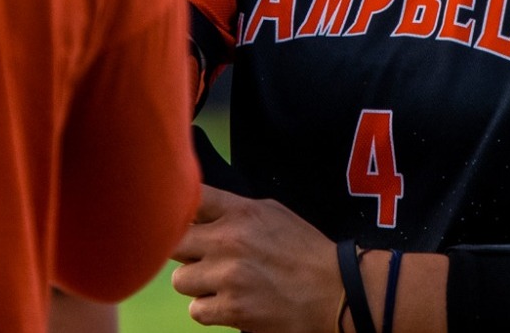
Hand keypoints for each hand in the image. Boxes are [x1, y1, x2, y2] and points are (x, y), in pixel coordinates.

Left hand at [171, 185, 340, 331]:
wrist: (335, 291)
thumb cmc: (304, 250)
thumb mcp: (272, 212)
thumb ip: (233, 209)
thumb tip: (196, 209)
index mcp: (240, 211)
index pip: (190, 198)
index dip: (177, 208)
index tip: (177, 217)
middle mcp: (229, 240)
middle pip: (173, 241)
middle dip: (184, 251)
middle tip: (201, 258)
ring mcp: (229, 276)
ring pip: (180, 280)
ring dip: (197, 284)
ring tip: (220, 284)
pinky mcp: (233, 309)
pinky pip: (196, 310)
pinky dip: (209, 310)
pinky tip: (229, 303)